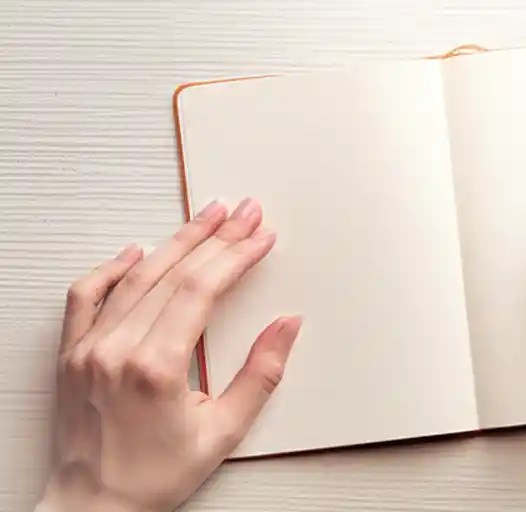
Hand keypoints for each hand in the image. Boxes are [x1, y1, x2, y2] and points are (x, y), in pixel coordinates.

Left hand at [38, 199, 300, 511]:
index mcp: (155, 368)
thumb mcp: (223, 432)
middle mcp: (116, 350)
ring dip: (175, 242)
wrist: (93, 507)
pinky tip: (134, 252)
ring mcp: (88, 349)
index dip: (236, 256)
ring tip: (206, 217)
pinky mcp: (70, 355)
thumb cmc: (153, 478)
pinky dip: (110, 269)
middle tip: (245, 212)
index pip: (202, 290)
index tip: (260, 236)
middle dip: (216, 238)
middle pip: (173, 274)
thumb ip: (260, 374)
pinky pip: (86, 297)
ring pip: (135, 278)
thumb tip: (286, 326)